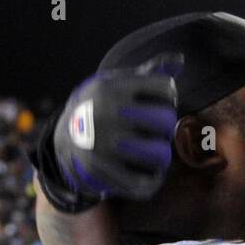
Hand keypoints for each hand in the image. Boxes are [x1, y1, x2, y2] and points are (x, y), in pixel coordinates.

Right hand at [52, 69, 177, 202]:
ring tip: (153, 151)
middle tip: (156, 129)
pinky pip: (145, 184)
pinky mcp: (101, 171)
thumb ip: (148, 72)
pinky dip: (152, 181)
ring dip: (161, 155)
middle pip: (167, 122)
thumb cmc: (102, 106)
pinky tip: (149, 172)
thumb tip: (180, 60)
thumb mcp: (118, 83)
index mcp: (113, 87)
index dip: (168, 97)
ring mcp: (103, 144)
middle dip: (166, 127)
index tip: (157, 102)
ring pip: (161, 155)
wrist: (65, 137)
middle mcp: (107, 113)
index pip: (166, 89)